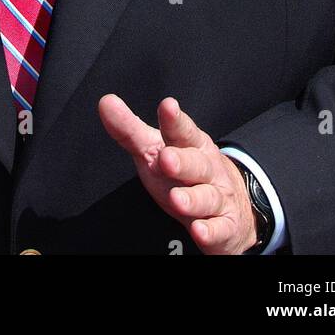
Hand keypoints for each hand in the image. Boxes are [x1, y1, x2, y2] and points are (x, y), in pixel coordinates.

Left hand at [98, 93, 257, 253]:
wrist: (228, 202)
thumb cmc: (183, 171)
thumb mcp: (156, 148)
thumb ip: (130, 128)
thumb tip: (106, 103)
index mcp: (191, 144)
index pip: (182, 130)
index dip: (174, 120)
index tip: (167, 107)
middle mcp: (207, 168)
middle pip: (196, 163)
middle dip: (182, 162)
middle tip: (166, 159)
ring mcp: (217, 196)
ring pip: (206, 197)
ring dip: (192, 199)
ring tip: (176, 199)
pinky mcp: (224, 225)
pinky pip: (219, 228)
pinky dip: (210, 230)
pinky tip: (199, 230)